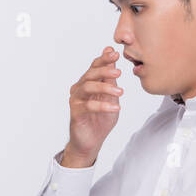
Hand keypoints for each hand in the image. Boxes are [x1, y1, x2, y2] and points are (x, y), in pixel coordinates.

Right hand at [63, 45, 122, 166]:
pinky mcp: (75, 113)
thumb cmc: (101, 119)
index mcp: (88, 82)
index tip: (116, 53)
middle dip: (104, 70)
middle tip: (119, 72)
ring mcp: (76, 100)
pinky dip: (103, 106)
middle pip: (90, 74)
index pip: (94, 66)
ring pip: (88, 87)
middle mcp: (80, 88)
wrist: (91, 142)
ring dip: (105, 88)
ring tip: (120, 92)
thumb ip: (111, 80)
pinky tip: (116, 107)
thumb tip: (112, 57)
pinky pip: (88, 106)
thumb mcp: (111, 97)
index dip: (104, 59)